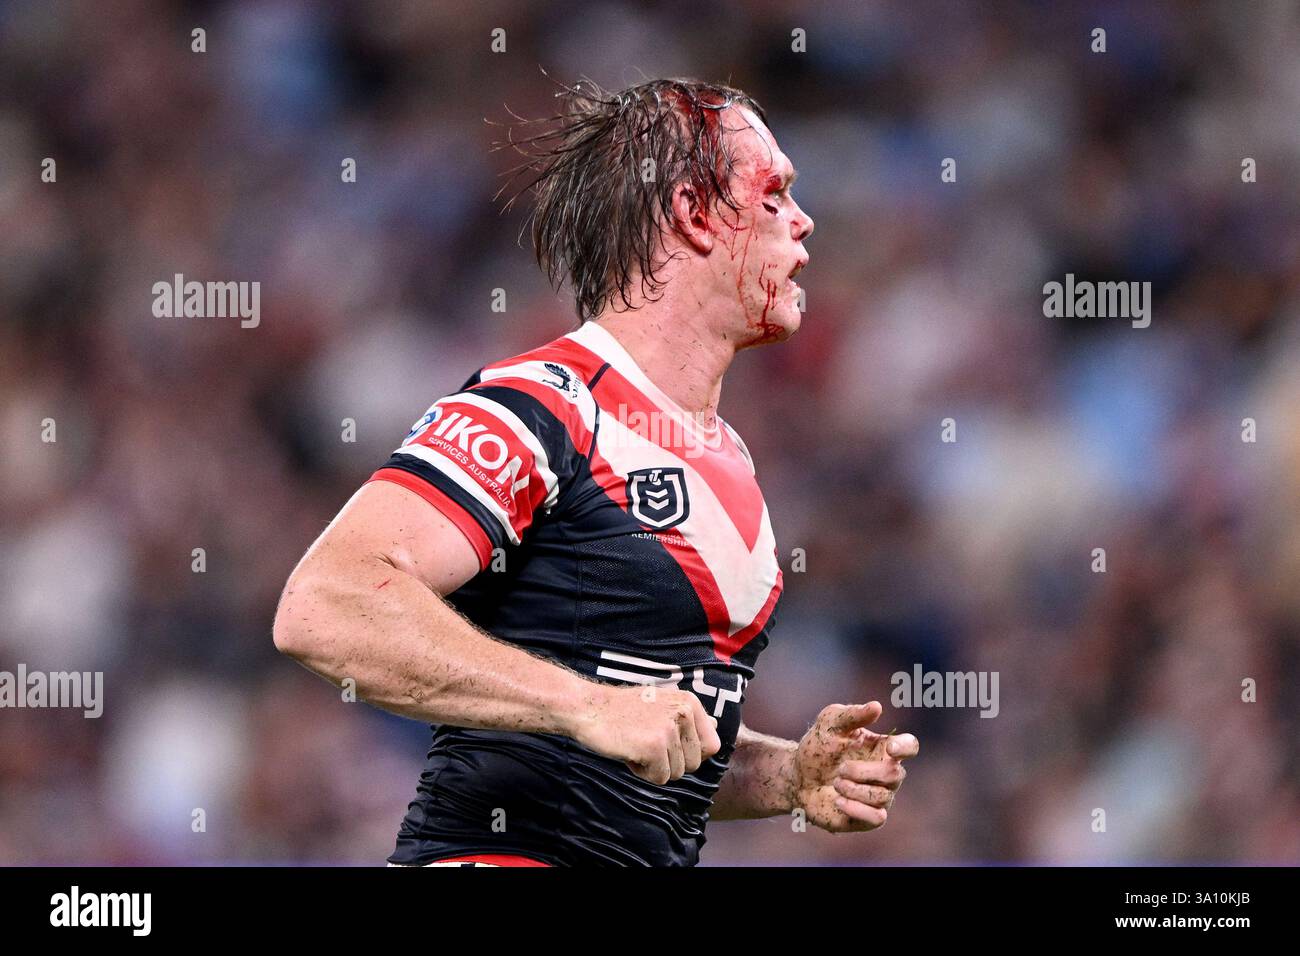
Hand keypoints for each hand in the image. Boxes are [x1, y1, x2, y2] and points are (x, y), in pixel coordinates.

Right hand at [568, 684, 721, 784]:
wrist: (589, 708)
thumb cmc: (623, 710)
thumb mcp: (662, 704)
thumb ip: (689, 718)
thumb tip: (717, 728)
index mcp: (690, 703)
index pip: (713, 745)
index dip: (691, 754)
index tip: (669, 746)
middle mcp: (685, 713)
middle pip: (695, 764)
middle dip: (671, 762)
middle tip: (646, 743)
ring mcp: (670, 729)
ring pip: (677, 773)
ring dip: (655, 767)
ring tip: (636, 744)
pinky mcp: (654, 746)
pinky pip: (660, 778)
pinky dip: (643, 772)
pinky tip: (629, 752)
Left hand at [792, 701, 918, 831]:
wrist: (797, 777)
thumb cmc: (818, 747)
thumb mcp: (829, 723)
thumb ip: (852, 714)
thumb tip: (877, 707)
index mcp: (882, 748)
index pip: (910, 746)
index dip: (905, 747)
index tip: (890, 747)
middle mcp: (886, 773)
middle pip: (895, 774)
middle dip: (864, 772)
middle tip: (841, 768)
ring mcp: (880, 797)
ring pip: (883, 796)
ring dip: (854, 789)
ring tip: (835, 783)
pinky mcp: (869, 818)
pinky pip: (877, 818)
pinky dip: (856, 809)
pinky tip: (838, 801)